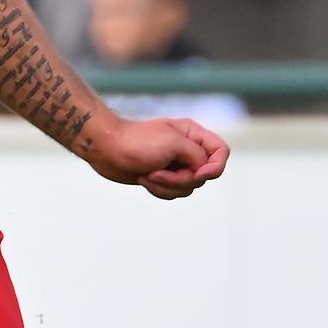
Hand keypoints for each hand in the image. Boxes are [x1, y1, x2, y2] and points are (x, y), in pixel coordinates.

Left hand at [88, 113, 229, 199]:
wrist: (107, 149)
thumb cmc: (137, 142)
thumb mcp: (173, 144)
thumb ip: (198, 155)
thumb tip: (206, 171)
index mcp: (193, 134)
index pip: (221, 152)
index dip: (215, 167)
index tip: (198, 174)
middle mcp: (187, 149)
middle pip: (204, 175)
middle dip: (181, 179)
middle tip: (159, 171)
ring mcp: (176, 164)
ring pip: (188, 188)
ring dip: (167, 186)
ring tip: (148, 175)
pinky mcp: (164, 177)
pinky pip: (174, 193)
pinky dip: (159, 190)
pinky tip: (144, 179)